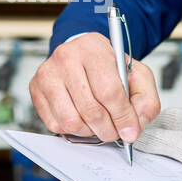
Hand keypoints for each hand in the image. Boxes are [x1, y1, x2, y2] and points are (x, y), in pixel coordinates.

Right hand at [29, 32, 160, 142]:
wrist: (83, 56)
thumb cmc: (109, 67)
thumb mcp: (137, 75)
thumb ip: (145, 100)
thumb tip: (134, 126)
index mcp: (93, 47)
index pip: (109, 91)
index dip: (122, 117)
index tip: (131, 131)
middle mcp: (66, 57)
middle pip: (90, 109)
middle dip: (108, 129)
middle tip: (116, 133)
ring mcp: (47, 74)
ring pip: (71, 120)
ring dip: (90, 131)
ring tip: (99, 124)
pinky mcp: (36, 89)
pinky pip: (56, 124)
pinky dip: (73, 129)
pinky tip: (82, 118)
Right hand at [134, 107, 181, 172]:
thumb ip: (155, 142)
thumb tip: (133, 139)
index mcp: (170, 118)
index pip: (139, 129)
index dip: (132, 146)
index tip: (128, 162)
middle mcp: (179, 123)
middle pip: (152, 141)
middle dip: (148, 158)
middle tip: (144, 174)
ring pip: (167, 150)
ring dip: (165, 163)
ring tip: (164, 174)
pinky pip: (181, 156)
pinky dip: (179, 166)